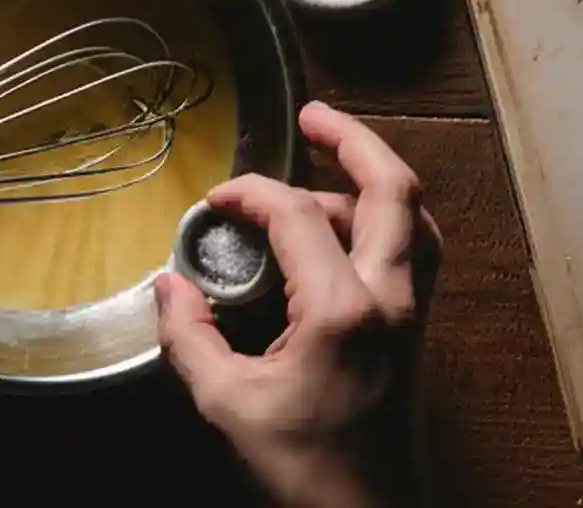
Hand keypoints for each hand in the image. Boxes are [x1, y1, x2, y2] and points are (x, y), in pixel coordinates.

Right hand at [155, 102, 440, 507]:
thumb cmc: (304, 468)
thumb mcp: (228, 404)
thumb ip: (190, 337)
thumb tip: (166, 286)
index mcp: (342, 310)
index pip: (299, 216)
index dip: (253, 194)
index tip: (216, 202)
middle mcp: (391, 298)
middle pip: (392, 188)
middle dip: (352, 139)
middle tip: (312, 114)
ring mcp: (412, 313)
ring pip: (414, 216)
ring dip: (374, 179)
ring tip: (326, 167)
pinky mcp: (415, 331)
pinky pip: (416, 250)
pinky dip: (391, 219)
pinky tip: (356, 226)